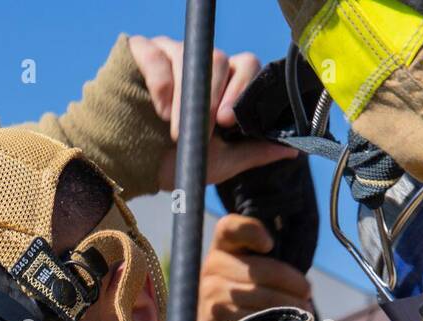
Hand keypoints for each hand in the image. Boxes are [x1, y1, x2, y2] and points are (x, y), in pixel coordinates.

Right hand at [128, 35, 293, 189]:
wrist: (130, 168)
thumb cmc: (174, 162)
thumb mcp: (220, 162)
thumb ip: (254, 153)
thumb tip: (292, 150)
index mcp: (223, 83)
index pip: (246, 67)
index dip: (241, 90)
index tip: (227, 121)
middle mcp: (200, 63)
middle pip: (220, 59)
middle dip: (212, 97)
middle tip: (200, 130)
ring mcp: (171, 52)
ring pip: (189, 56)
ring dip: (184, 98)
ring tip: (174, 129)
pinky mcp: (142, 51)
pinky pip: (156, 54)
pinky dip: (160, 83)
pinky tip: (158, 108)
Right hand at [196, 214, 312, 320]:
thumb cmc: (241, 297)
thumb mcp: (247, 271)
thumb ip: (265, 260)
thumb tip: (300, 274)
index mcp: (222, 246)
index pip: (230, 227)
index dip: (251, 231)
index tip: (269, 244)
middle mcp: (212, 265)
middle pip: (263, 269)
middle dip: (293, 283)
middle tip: (307, 293)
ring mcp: (212, 291)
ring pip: (264, 296)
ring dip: (291, 305)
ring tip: (304, 311)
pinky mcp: (217, 316)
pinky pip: (257, 318)